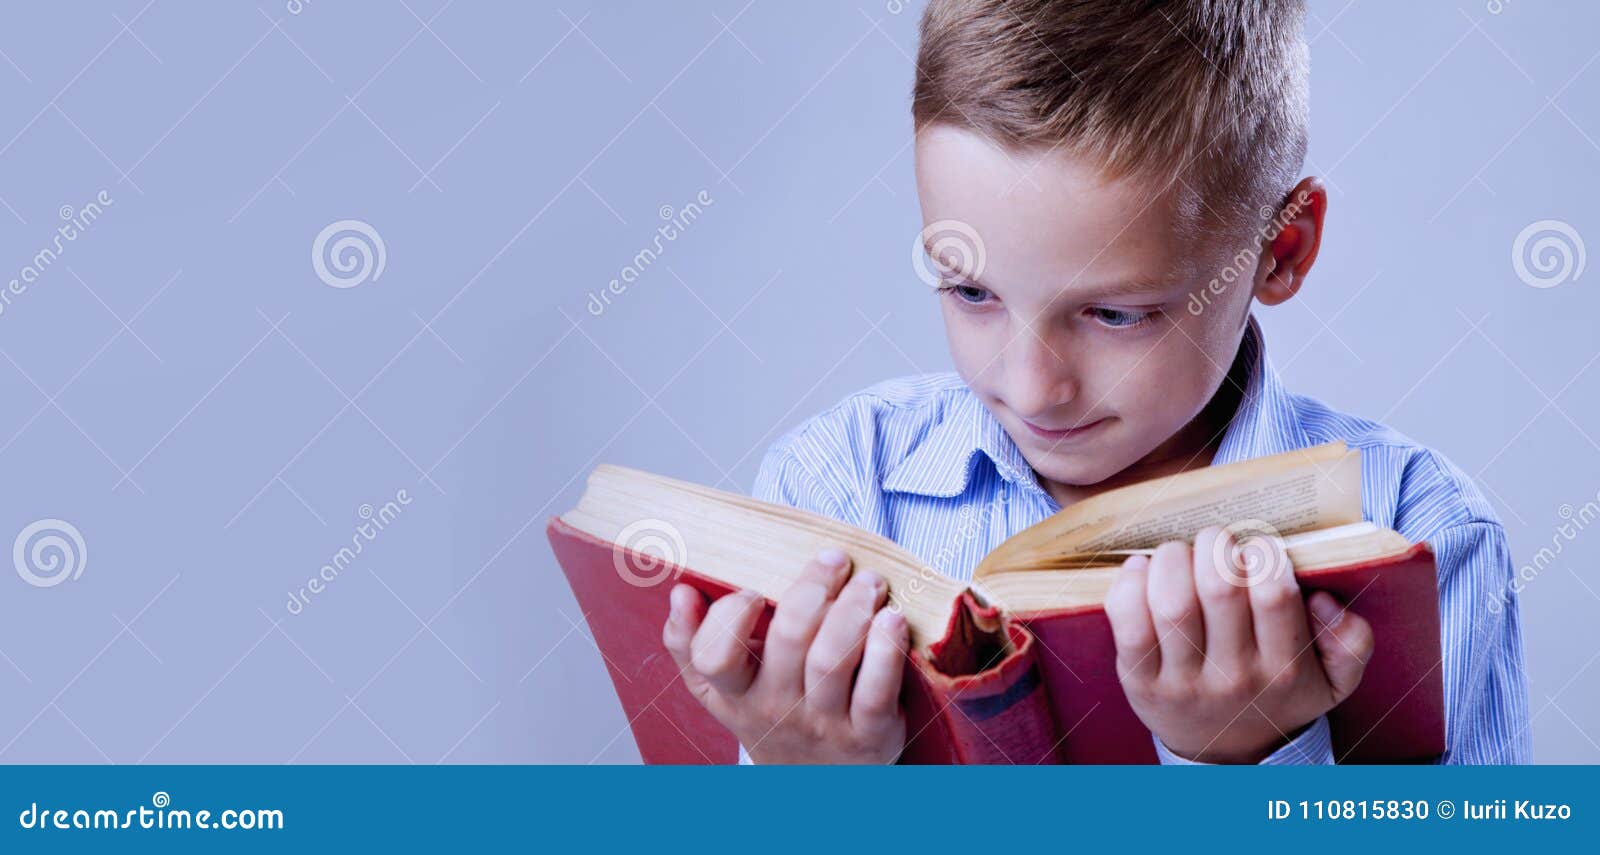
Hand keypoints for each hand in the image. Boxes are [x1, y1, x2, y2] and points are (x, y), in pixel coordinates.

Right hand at [660, 547, 908, 763]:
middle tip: (834, 560)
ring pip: (833, 660)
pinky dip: (886, 651)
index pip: (714, 657)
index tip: (754, 591)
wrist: (814, 783)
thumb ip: (692, 640)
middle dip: (814, 589)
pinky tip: (892, 621)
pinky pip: (876, 690)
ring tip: (870, 582)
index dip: (730, 618)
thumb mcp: (723, 687)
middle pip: (790, 640)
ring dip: (853, 610)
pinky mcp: (869, 734)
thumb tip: (681, 591)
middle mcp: (776, 708)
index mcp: (734, 691)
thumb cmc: (771, 710)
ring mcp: (823, 723)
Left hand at [1104, 525, 1374, 762]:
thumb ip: (1352, 640)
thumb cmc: (1277, 695)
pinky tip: (1142, 570)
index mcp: (1284, 668)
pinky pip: (1127, 622)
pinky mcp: (1139, 682)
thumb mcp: (1333, 679)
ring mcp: (1183, 681)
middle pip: (1218, 586)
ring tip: (1179, 555)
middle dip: (1213, 544)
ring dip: (1171, 558)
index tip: (1253, 548)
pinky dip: (1129, 583)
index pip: (1275, 593)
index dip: (1262, 552)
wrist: (1226, 755)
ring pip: (1171, 602)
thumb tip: (1323, 601)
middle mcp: (1234, 676)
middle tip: (1213, 543)